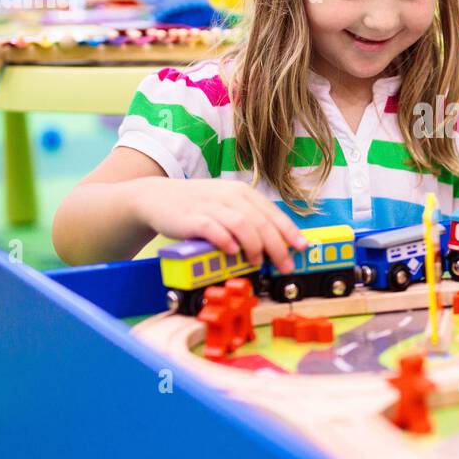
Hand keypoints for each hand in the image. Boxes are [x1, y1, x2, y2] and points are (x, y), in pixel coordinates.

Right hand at [130, 177, 306, 271]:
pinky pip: (213, 228)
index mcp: (242, 193)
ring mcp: (210, 205)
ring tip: (257, 261)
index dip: (289, 231)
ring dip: (254, 245)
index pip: (272, 213)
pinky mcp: (191, 217)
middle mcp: (229, 196)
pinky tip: (232, 252)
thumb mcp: (227, 206)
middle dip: (277, 246)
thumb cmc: (198, 206)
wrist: (157, 197)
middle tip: (284, 265)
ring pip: (242, 224)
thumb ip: (249, 220)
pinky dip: (225, 240)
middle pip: (261, 221)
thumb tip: (277, 242)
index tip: (301, 248)